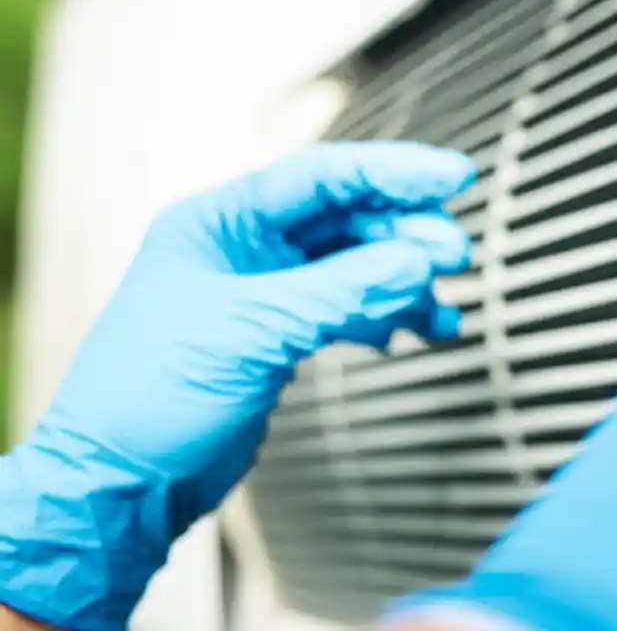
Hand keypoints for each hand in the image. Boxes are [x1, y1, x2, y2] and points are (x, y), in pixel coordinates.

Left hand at [0, 142, 474, 629]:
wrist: (122, 484)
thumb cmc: (155, 395)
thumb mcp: (253, 330)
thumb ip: (341, 292)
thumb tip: (419, 264)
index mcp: (221, 220)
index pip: (323, 176)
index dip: (393, 171)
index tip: (455, 176)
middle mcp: (245, 247)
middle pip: (348, 220)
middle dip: (406, 236)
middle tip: (455, 257)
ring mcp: (264, 291)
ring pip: (355, 266)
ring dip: (403, 282)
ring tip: (442, 311)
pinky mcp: (280, 336)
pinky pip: (349, 308)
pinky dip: (385, 316)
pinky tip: (412, 332)